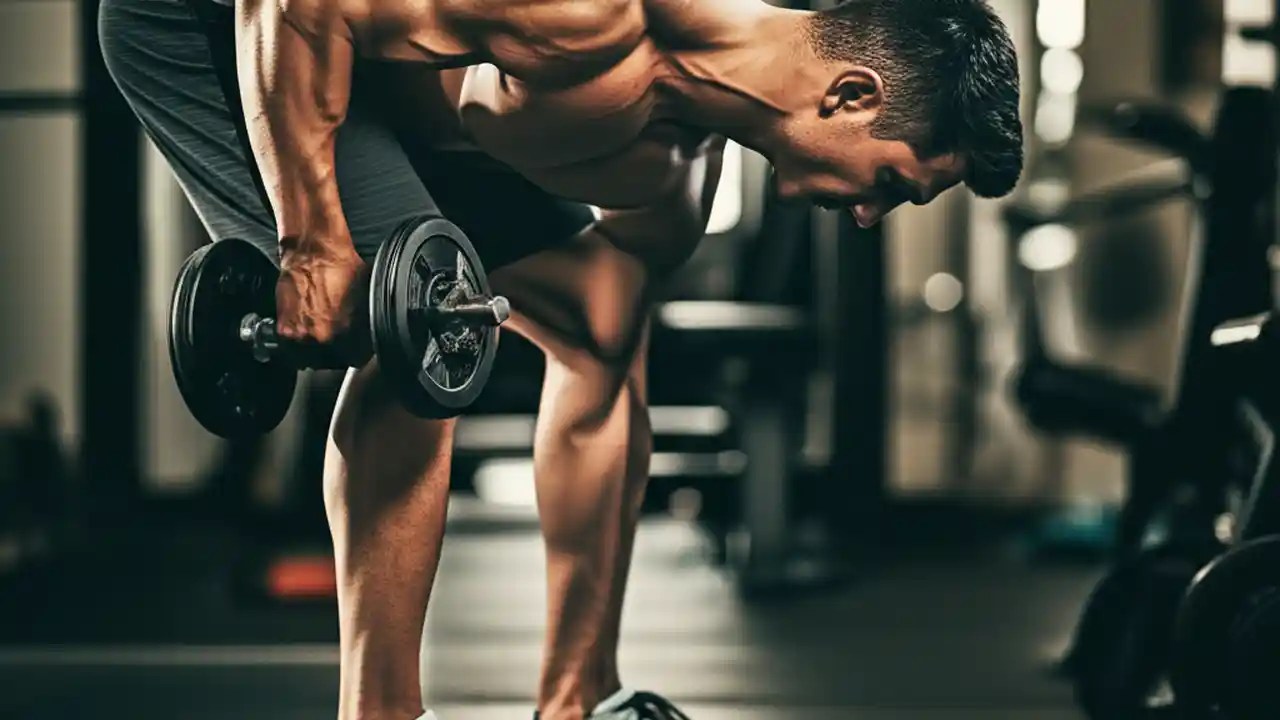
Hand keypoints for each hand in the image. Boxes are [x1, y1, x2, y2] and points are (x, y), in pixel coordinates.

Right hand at [276, 242, 370, 366]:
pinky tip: (303, 336)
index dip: (356, 352)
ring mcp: (304, 338)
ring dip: (315, 352)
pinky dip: (295, 347)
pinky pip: (291, 352)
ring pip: (311, 360)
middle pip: (333, 363)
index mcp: (351, 334)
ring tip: (318, 337)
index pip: (356, 360)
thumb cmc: (342, 270)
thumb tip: (372, 336)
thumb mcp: (367, 298)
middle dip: (336, 352)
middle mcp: (327, 340)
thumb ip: (368, 324)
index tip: (353, 347)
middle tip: (334, 338)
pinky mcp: (285, 332)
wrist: (313, 254)